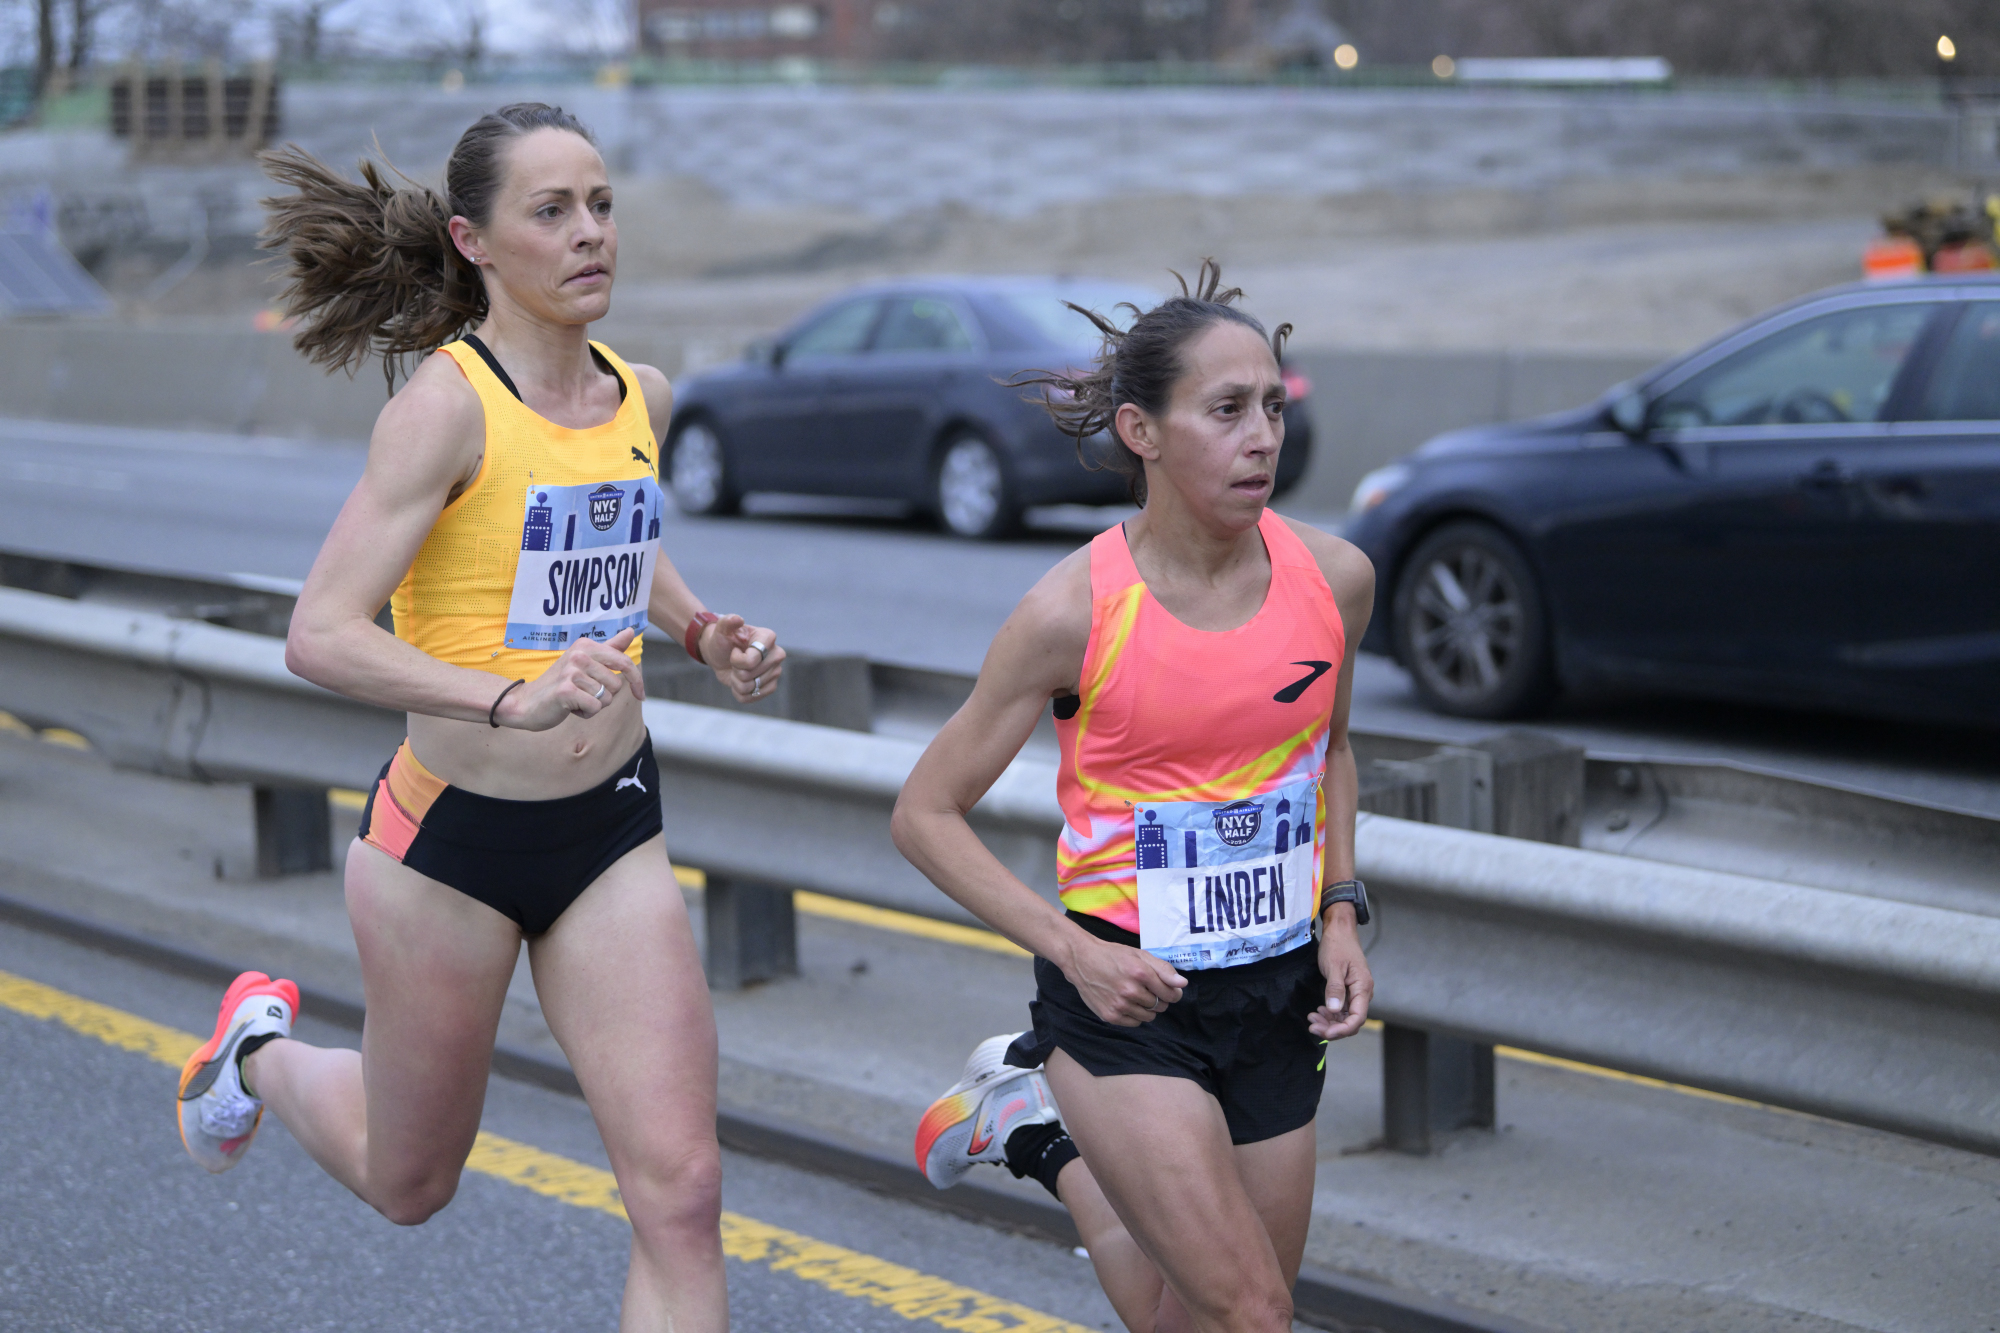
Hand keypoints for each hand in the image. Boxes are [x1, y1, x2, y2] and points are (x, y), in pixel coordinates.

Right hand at [498, 628, 644, 729]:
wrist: (526, 703)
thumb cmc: (560, 684)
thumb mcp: (585, 663)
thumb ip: (609, 648)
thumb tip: (631, 631)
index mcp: (586, 646)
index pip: (624, 662)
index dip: (637, 681)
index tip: (641, 694)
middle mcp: (579, 655)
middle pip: (616, 685)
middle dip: (604, 697)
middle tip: (583, 694)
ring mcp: (571, 672)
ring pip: (606, 699)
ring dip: (593, 706)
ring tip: (575, 700)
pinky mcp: (566, 691)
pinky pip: (595, 708)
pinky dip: (585, 714)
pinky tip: (570, 708)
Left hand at [701, 613, 784, 703]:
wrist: (721, 655)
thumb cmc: (723, 641)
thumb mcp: (721, 630)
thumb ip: (727, 622)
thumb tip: (737, 619)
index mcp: (768, 638)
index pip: (752, 660)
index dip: (736, 660)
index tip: (734, 650)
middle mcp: (777, 655)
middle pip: (749, 676)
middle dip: (736, 671)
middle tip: (735, 662)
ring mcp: (776, 672)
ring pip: (750, 688)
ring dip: (737, 682)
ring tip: (737, 671)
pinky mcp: (771, 686)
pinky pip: (751, 698)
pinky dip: (739, 692)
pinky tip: (740, 681)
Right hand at [1064, 935, 1186, 1026]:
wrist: (1081, 960)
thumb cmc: (1113, 956)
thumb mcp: (1139, 955)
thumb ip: (1163, 969)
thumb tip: (1182, 984)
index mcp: (1140, 972)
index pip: (1170, 993)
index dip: (1173, 993)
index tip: (1169, 991)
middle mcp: (1130, 990)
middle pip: (1160, 1005)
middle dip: (1158, 999)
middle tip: (1147, 989)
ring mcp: (1119, 1005)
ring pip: (1149, 1016)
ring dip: (1147, 1008)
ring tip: (1136, 996)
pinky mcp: (1110, 1016)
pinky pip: (1135, 1023)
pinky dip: (1135, 1015)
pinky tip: (1127, 1003)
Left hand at [1309, 905, 1371, 1040]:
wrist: (1339, 930)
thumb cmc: (1337, 945)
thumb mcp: (1333, 966)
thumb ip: (1335, 989)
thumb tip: (1334, 1010)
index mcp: (1363, 987)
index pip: (1357, 1018)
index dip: (1342, 1029)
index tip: (1324, 1033)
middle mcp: (1363, 993)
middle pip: (1351, 1021)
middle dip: (1332, 1028)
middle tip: (1312, 1027)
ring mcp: (1356, 993)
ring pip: (1345, 1017)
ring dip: (1330, 1022)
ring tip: (1312, 1019)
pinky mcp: (1349, 991)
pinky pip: (1342, 1009)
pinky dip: (1331, 1013)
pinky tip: (1319, 1012)